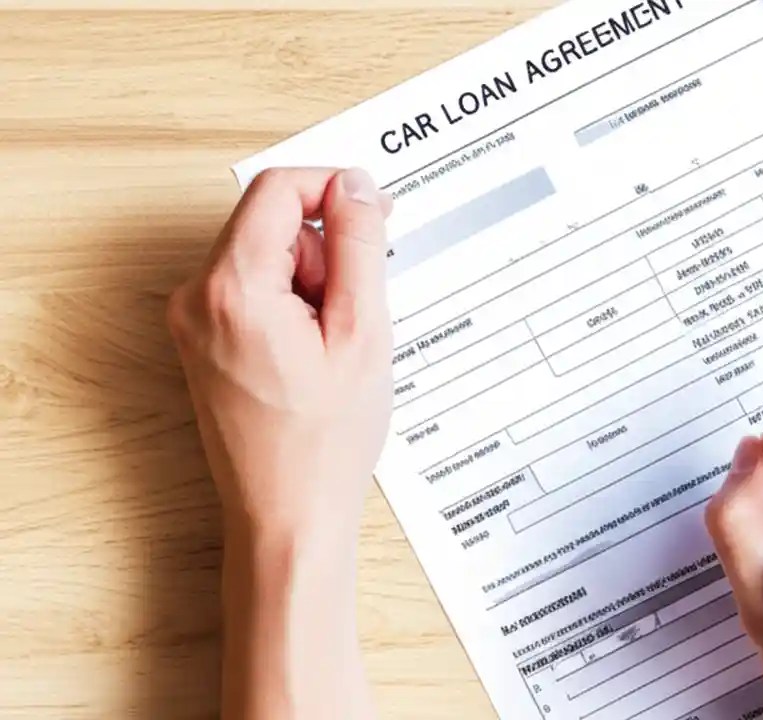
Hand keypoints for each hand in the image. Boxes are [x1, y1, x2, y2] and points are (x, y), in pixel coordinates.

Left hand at [168, 167, 392, 719]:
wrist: (288, 516)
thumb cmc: (323, 443)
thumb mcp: (361, 332)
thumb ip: (359, 246)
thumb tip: (356, 187)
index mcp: (232, 288)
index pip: (278, 188)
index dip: (335, 188)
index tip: (374, 211)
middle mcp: (197, 298)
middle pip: (270, 222)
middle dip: (324, 250)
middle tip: (353, 310)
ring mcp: (193, 322)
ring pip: (264, 257)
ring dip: (310, 283)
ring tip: (331, 345)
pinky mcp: (201, 341)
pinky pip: (252, 291)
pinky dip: (291, 306)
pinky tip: (313, 355)